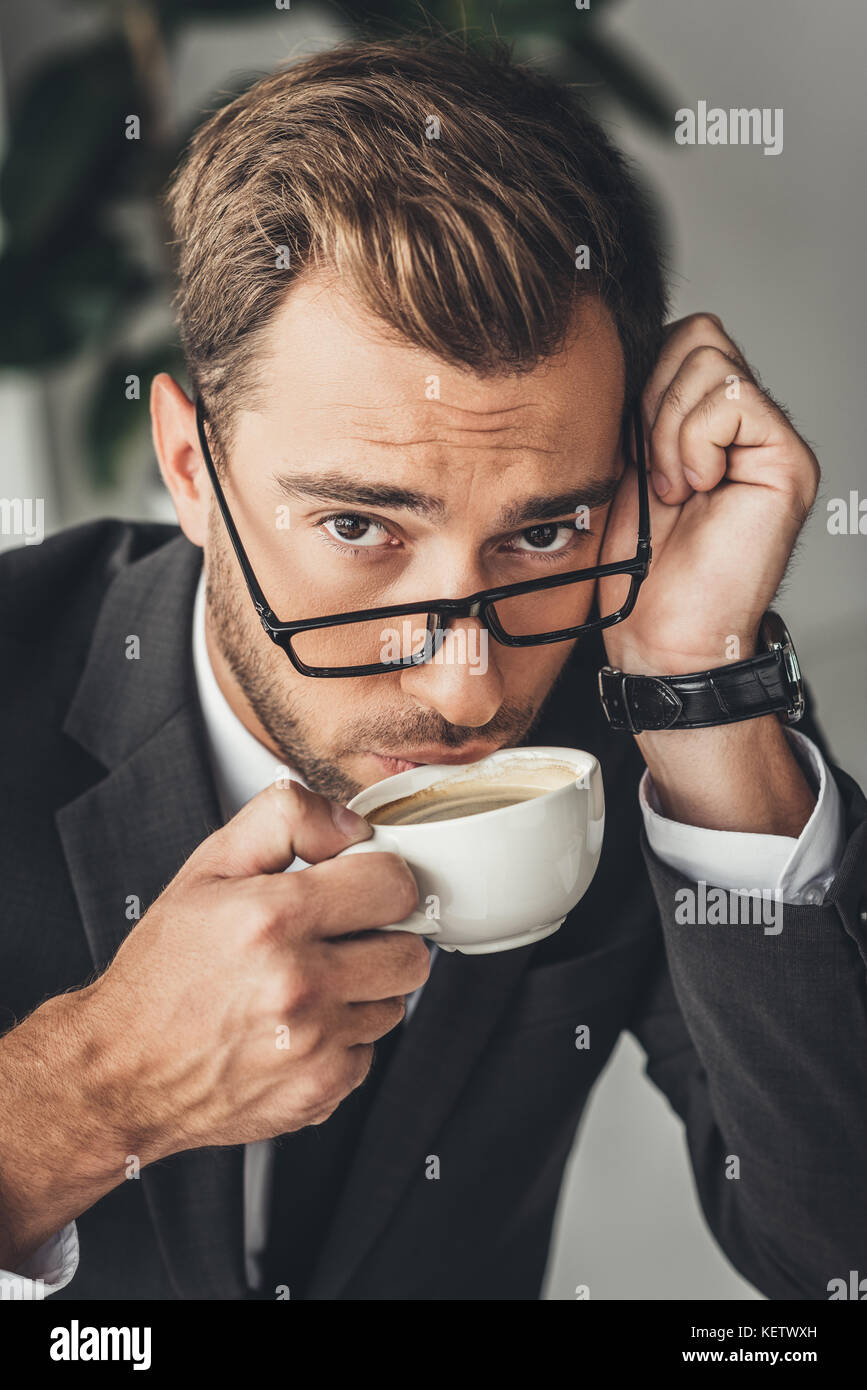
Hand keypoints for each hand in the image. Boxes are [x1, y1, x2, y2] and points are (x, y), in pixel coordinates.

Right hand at [79, 781, 428, 1161]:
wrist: (122, 1069)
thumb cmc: (164, 971)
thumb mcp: (208, 867)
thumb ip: (285, 819)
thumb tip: (352, 825)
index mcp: (273, 918)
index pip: (393, 884)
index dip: (379, 881)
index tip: (359, 890)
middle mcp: (298, 983)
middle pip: (411, 952)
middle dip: (381, 940)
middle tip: (339, 940)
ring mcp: (313, 1044)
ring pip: (394, 1004)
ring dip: (363, 992)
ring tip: (310, 985)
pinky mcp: (320, 1090)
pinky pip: (370, 1053)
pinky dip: (342, 1040)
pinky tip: (298, 1028)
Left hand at [599, 313, 819, 675]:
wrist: (661, 631)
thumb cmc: (640, 566)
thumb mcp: (623, 464)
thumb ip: (637, 405)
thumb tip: (625, 351)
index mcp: (706, 420)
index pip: (679, 339)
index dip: (642, 382)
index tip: (631, 452)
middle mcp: (745, 423)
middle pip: (697, 335)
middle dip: (654, 399)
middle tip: (654, 470)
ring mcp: (770, 439)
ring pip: (711, 360)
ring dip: (671, 428)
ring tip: (675, 487)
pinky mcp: (788, 459)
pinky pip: (731, 400)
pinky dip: (695, 444)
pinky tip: (697, 490)